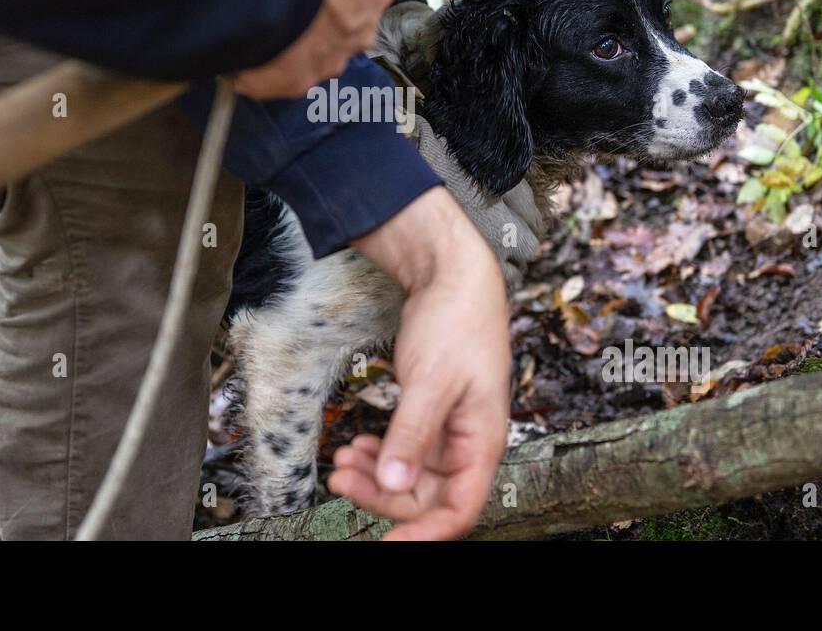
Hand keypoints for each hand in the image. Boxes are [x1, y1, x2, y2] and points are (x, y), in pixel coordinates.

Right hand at [234, 0, 393, 99]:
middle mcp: (356, 35)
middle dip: (318, 22)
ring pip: (309, 58)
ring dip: (292, 46)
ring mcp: (324, 63)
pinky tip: (246, 46)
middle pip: (340, 32)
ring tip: (262, 24)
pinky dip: (261, 67)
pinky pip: (275, 77)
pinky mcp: (291, 83)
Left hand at [331, 187, 510, 539]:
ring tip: (341, 459)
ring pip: (411, 476)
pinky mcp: (429, 415)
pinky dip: (379, 452)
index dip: (423, 532)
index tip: (386, 543)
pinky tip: (357, 445)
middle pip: (426, 496)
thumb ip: (413, 434)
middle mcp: (468, 443)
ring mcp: (448, 430)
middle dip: (383, 494)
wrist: (452, 278)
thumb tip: (394, 483)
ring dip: (375, 474)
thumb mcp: (432, 380)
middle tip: (339, 479)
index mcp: (483, 442)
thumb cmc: (458, 323)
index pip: (458, 509)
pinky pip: (404, 451)